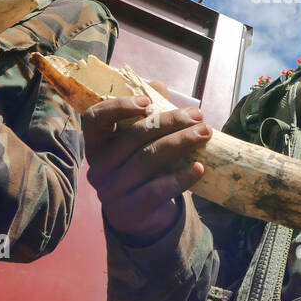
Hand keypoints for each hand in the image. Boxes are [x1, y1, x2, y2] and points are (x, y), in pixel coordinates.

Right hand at [83, 81, 213, 242]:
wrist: (140, 215)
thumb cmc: (141, 167)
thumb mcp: (140, 141)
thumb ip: (146, 112)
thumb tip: (157, 85)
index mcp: (96, 145)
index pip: (94, 119)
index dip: (118, 107)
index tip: (147, 102)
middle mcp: (98, 167)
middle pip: (134, 137)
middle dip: (170, 122)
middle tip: (198, 116)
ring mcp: (111, 191)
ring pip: (148, 159)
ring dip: (181, 143)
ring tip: (205, 133)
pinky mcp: (129, 212)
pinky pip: (158, 190)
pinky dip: (182, 177)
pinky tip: (200, 167)